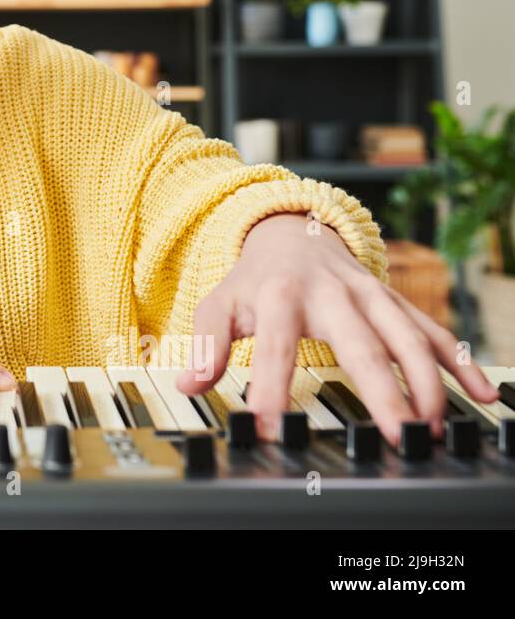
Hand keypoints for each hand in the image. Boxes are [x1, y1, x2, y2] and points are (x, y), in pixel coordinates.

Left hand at [175, 212, 499, 445]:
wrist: (292, 232)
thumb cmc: (255, 279)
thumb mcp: (220, 304)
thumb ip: (205, 343)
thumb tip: (188, 384)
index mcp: (281, 296)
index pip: (274, 348)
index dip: (269, 389)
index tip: (270, 428)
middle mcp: (332, 294)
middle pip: (360, 344)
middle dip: (381, 390)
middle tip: (395, 435)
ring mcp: (370, 297)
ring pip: (406, 337)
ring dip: (425, 382)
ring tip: (430, 426)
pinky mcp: (394, 303)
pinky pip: (432, 332)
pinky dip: (457, 361)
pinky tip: (480, 393)